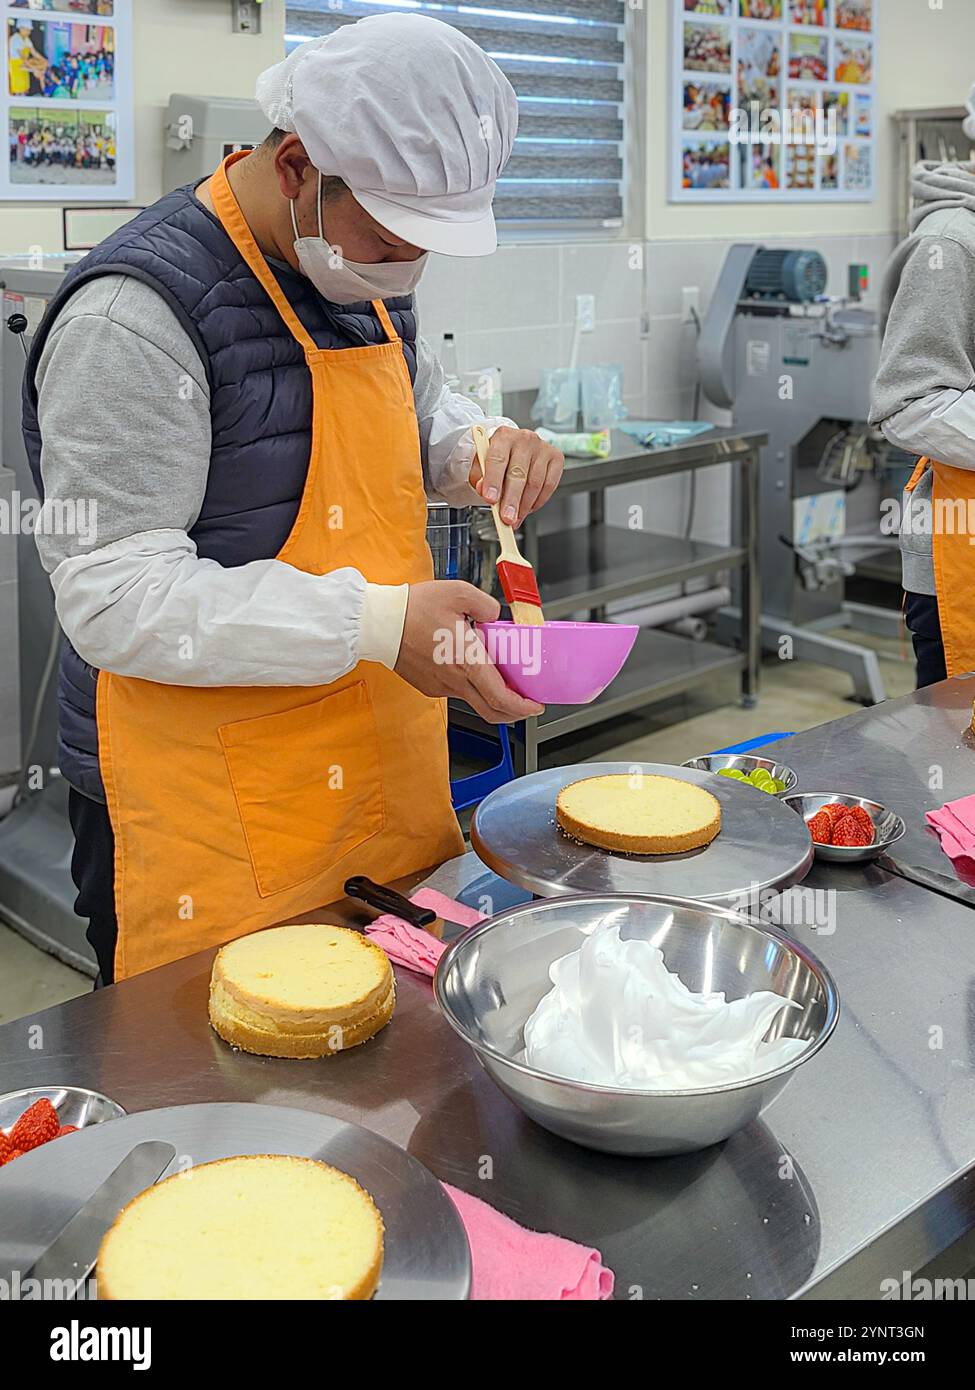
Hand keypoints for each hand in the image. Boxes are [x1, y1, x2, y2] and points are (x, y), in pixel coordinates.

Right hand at [394, 581, 544, 724]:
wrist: (378, 624)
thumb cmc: (412, 609)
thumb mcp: (457, 592)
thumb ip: (485, 604)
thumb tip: (494, 616)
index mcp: (467, 661)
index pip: (500, 698)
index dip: (522, 707)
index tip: (534, 705)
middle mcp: (454, 680)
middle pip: (492, 711)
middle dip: (515, 712)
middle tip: (526, 704)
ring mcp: (440, 686)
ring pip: (475, 701)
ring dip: (492, 696)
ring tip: (500, 677)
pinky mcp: (429, 686)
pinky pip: (457, 691)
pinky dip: (471, 686)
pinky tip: (470, 667)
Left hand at [470, 427, 563, 527]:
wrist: (514, 447)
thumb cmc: (498, 457)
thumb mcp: (481, 464)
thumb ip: (479, 477)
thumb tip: (483, 489)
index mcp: (503, 436)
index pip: (497, 459)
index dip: (493, 481)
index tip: (490, 499)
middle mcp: (524, 439)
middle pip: (518, 474)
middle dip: (511, 500)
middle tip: (506, 518)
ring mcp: (542, 448)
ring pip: (535, 483)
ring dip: (524, 506)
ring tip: (515, 518)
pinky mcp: (556, 458)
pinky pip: (549, 486)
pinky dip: (538, 501)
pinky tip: (527, 508)